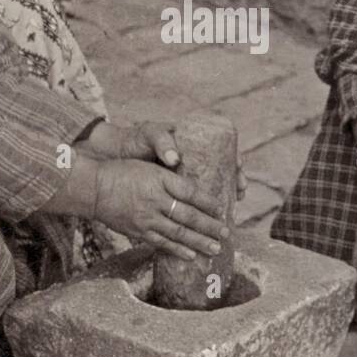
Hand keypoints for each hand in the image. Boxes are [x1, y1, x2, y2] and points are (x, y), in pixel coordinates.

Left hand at [86, 120, 247, 198]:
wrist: (115, 153)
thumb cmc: (136, 139)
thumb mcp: (150, 134)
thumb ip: (163, 142)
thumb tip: (176, 159)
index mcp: (192, 146)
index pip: (222, 152)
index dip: (235, 164)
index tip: (240, 173)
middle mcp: (192, 162)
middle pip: (221, 173)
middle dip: (234, 184)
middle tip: (241, 195)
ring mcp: (184, 178)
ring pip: (209, 190)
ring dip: (221, 201)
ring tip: (230, 210)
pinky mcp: (173, 192)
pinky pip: (192, 202)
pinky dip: (201, 211)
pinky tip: (208, 221)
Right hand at [93, 159, 228, 261]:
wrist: (92, 188)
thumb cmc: (121, 172)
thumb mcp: (149, 166)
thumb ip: (171, 179)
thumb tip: (194, 193)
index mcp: (160, 179)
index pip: (191, 192)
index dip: (209, 202)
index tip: (222, 208)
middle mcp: (155, 199)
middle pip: (189, 215)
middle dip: (210, 226)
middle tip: (226, 233)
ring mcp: (147, 218)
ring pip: (178, 233)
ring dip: (199, 242)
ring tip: (215, 248)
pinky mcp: (138, 231)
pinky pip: (161, 243)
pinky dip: (177, 250)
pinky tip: (191, 255)